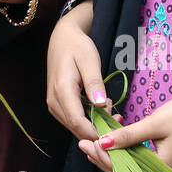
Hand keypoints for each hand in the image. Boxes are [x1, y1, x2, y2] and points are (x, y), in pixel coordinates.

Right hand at [47, 2, 118, 141]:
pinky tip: (99, 107)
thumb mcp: (90, 60)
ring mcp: (54, 105)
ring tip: (110, 108)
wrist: (62, 39)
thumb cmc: (77, 46)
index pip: (78, 123)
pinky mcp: (57, 105)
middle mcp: (54, 102)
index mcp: (62, 91)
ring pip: (75, 127)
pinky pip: (73, 120)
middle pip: (76, 129)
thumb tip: (100, 105)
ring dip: (94, 125)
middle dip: (98, 130)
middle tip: (117, 116)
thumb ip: (94, 83)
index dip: (97, 132)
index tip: (116, 128)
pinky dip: (88, 120)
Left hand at [79, 83, 171, 171]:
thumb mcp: (155, 123)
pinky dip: (126, 149)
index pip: (123, 169)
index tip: (85, 142)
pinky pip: (140, 158)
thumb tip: (102, 144)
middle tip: (82, 142)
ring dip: (113, 153)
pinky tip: (113, 138)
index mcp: (161, 169)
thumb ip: (128, 136)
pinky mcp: (166, 158)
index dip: (101, 157)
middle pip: (126, 170)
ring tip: (93, 140)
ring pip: (132, 164)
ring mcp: (165, 167)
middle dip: (103, 157)